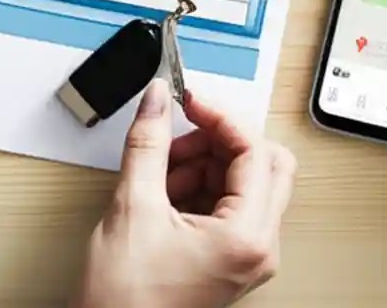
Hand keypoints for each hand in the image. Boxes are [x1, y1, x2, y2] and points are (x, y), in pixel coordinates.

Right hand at [74, 79, 295, 307]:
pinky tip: (164, 192)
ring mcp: (247, 255)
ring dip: (205, 164)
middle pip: (263, 164)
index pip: (254, 151)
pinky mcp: (230, 259)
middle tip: (180, 133)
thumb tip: (158, 100)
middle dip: (219, 141)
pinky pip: (230, 206)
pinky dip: (200, 188)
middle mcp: (259, 248)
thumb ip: (149, 142)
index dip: (220, 117)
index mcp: (247, 236)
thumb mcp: (133, 206)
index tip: (189, 101)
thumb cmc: (123, 302)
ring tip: (160, 171)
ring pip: (246, 183)